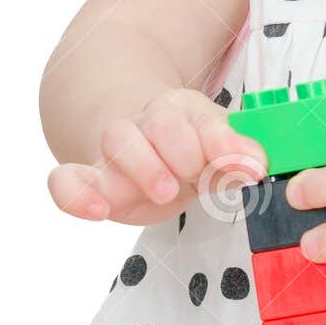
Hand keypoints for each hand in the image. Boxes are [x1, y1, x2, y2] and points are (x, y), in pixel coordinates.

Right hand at [48, 88, 265, 225]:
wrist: (142, 147)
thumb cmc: (189, 153)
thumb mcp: (219, 154)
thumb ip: (237, 158)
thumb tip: (258, 164)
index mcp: (185, 111)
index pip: (205, 120)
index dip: (225, 144)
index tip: (252, 168)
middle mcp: (148, 122)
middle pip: (162, 125)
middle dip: (185, 154)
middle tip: (197, 178)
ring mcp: (116, 149)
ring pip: (119, 139)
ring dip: (145, 166)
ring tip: (166, 192)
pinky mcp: (90, 179)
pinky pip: (67, 179)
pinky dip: (75, 193)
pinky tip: (97, 213)